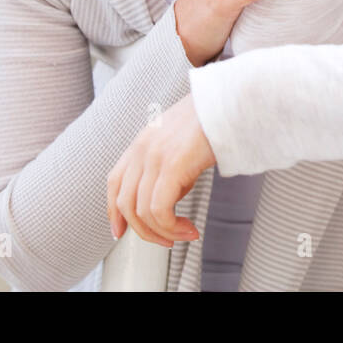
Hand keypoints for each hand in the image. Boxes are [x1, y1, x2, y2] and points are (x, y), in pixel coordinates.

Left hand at [107, 94, 214, 246]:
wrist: (229, 102)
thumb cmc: (213, 118)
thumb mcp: (180, 140)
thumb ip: (169, 164)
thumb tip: (174, 193)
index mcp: (142, 142)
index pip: (115, 182)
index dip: (114, 211)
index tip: (121, 231)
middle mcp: (142, 149)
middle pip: (125, 204)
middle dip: (143, 231)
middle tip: (166, 240)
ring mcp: (154, 157)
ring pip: (142, 212)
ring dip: (163, 232)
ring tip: (184, 234)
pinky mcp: (172, 166)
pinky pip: (160, 209)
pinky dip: (172, 226)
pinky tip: (190, 228)